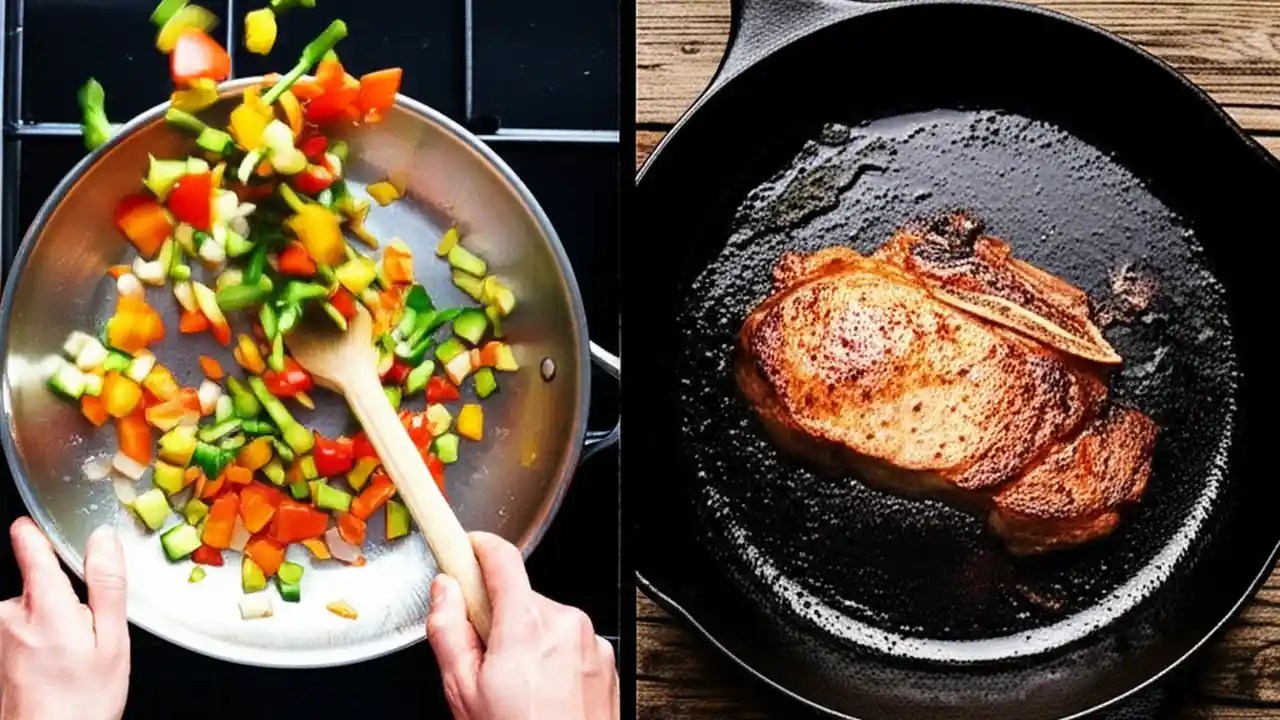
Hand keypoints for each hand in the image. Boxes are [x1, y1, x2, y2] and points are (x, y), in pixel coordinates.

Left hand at [0, 518, 129, 719]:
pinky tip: (52, 672)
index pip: (28, 546)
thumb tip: (103, 538)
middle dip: (61, 599)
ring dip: (49, 626)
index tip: (44, 530)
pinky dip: (37, 646)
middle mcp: (10, 616)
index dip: (37, 533)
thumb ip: (106, 585)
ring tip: (69, 660)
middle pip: (35, 583)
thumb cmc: (82, 702)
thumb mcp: (111, 641)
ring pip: (28, 611)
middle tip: (85, 634)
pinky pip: (19, 634)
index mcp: (44, 605)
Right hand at [426, 532, 617, 719]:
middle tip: (485, 658)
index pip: (502, 557)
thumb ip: (448, 630)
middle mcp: (564, 622)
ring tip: (518, 686)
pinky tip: (543, 692)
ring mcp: (589, 640)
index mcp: (526, 624)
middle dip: (499, 616)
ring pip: (545, 620)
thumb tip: (444, 591)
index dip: (478, 547)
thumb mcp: (463, 689)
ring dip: (527, 639)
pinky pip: (569, 641)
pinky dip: (552, 657)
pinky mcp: (604, 657)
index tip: (464, 548)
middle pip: (520, 596)